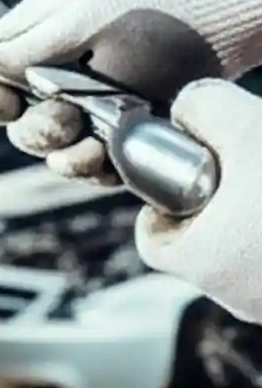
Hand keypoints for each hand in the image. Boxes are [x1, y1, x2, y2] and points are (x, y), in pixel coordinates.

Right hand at [0, 0, 261, 180]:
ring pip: (50, 152)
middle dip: (35, 128)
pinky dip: (94, 167)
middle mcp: (49, 85)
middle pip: (14, 125)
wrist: (212, 29)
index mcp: (31, 48)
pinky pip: (88, 167)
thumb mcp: (84, 12)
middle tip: (66, 117)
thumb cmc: (145, 10)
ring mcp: (82, 114)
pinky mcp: (111, 139)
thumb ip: (30, 39)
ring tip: (92, 140)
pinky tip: (107, 154)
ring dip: (65, 152)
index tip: (2, 105)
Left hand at [137, 79, 261, 322]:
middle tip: (241, 171)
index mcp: (207, 264)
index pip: (152, 239)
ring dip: (257, 217)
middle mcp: (239, 297)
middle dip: (215, 203)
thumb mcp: (245, 124)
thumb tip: (190, 111)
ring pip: (247, 255)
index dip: (161, 198)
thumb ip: (201, 107)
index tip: (186, 170)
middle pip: (201, 246)